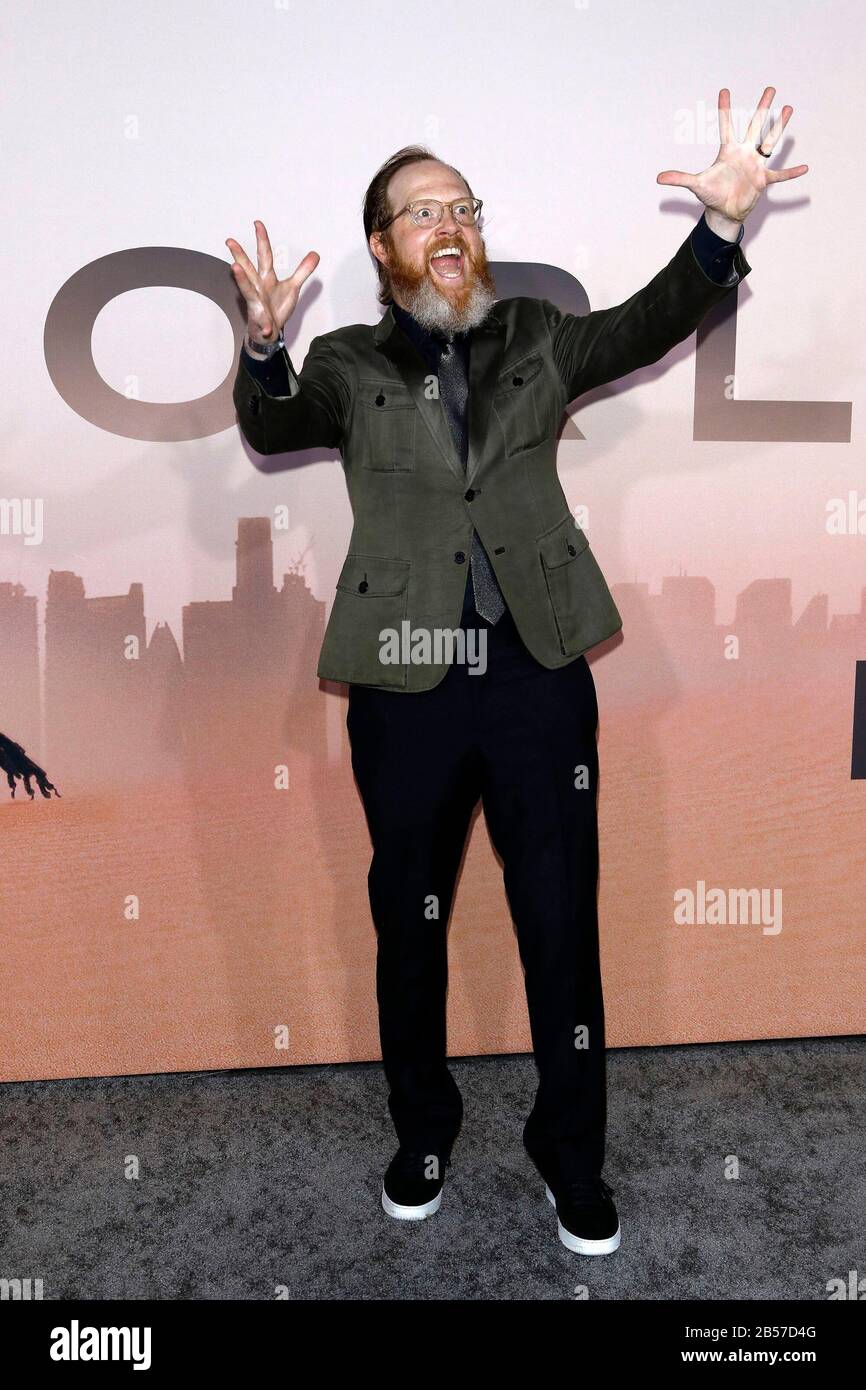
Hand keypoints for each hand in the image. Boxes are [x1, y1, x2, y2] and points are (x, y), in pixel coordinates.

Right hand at [225, 220, 318, 343]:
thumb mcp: (293, 288)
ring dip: (241, 279)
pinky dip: (265, 325)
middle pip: (248, 267)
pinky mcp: (259, 320)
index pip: (264, 255)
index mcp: (266, 278)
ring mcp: (256, 303)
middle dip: (239, 254)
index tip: (257, 223)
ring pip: (247, 289)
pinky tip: (267, 328)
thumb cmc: (276, 308)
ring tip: (234, 268)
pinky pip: (263, 322)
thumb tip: (315, 254)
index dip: (262, 239)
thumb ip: (303, 271)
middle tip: (230, 241)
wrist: (268, 332)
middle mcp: (258, 287)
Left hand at [656, 86, 807, 229]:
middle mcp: (744, 153)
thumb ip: (679, 178)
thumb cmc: (711, 195)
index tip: (724, 90)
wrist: (723, 211)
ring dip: (779, 127)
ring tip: (789, 108)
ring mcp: (755, 165)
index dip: (725, 109)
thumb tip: (658, 177)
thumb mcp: (696, 185)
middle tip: (771, 88)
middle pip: (755, 126)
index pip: (726, 126)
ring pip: (770, 142)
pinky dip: (791, 173)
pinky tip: (805, 168)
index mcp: (728, 151)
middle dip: (763, 108)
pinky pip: (780, 175)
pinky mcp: (763, 180)